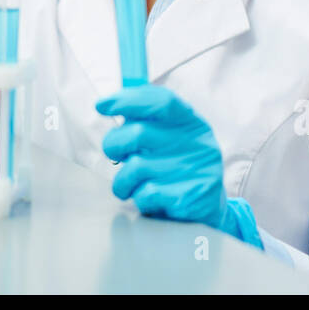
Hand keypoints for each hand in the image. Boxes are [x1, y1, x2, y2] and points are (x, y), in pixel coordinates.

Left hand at [97, 85, 252, 240]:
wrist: (207, 210)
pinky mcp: (188, 198)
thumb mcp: (171, 138)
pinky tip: (149, 199)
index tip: (101, 105)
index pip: (161, 100)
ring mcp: (194, 171)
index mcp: (192, 124)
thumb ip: (146, 120)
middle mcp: (197, 144)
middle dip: (114, 144)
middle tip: (114, 154)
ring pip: (135, 167)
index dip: (128, 99)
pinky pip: (145, 193)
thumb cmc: (178, 168)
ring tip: (129, 185)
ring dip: (123, 179)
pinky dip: (139, 198)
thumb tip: (109, 103)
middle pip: (138, 133)